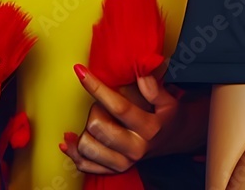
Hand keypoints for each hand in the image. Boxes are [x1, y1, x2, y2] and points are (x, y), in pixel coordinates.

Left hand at [61, 67, 178, 174]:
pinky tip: (71, 138)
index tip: (81, 73)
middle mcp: (135, 148)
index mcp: (149, 128)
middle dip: (95, 109)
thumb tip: (140, 73)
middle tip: (103, 102)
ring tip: (96, 118)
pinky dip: (73, 151)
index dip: (98, 88)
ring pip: (86, 146)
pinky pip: (83, 164)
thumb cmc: (168, 116)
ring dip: (85, 129)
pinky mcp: (113, 171)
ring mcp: (123, 163)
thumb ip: (154, 89)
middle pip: (98, 127)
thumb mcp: (168, 100)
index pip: (119, 107)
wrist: (174, 140)